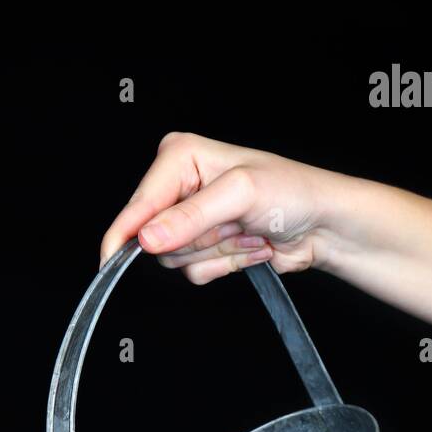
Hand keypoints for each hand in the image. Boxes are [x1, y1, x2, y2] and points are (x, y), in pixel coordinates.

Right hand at [99, 131, 339, 282]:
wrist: (322, 224)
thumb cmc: (292, 192)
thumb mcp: (240, 195)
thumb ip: (191, 217)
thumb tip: (147, 238)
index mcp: (180, 158)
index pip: (138, 204)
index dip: (124, 234)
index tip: (110, 260)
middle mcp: (179, 187)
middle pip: (154, 238)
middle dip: (198, 240)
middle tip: (234, 224)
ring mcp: (191, 220)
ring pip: (175, 259)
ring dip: (217, 253)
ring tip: (246, 231)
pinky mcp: (204, 247)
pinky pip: (195, 273)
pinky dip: (225, 264)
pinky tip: (249, 245)